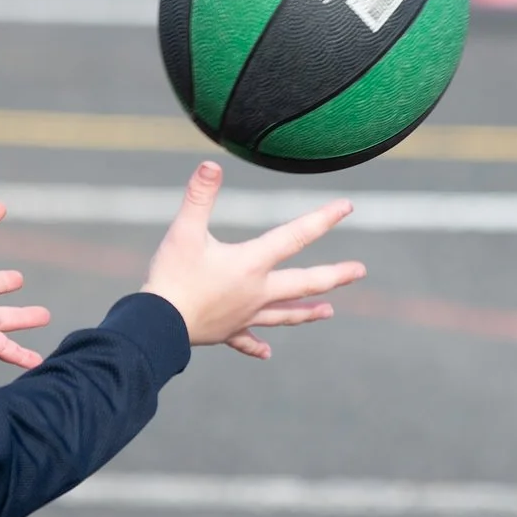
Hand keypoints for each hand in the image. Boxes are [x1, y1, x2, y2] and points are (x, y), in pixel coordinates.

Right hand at [145, 161, 364, 357]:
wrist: (156, 327)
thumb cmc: (172, 278)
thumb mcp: (184, 231)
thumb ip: (199, 196)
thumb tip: (212, 164)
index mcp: (251, 264)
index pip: (295, 237)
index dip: (322, 219)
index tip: (348, 207)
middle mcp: (256, 292)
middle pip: (304, 283)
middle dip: (334, 276)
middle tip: (360, 271)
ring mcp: (244, 315)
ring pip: (284, 315)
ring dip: (307, 312)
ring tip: (329, 312)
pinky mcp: (226, 332)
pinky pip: (246, 339)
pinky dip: (257, 344)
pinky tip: (266, 352)